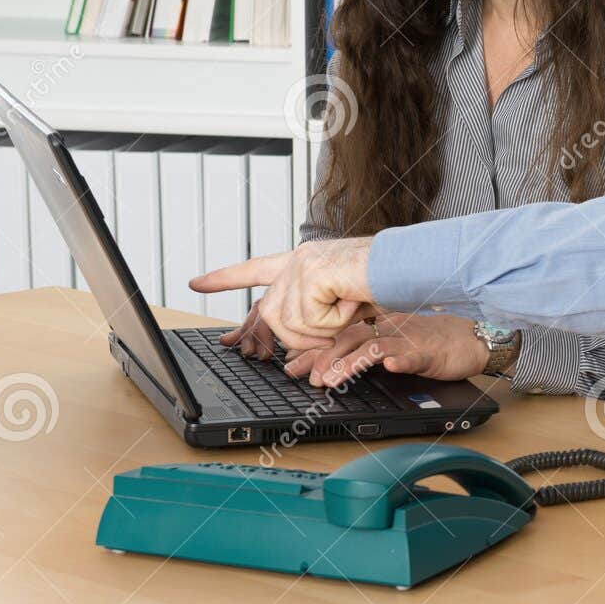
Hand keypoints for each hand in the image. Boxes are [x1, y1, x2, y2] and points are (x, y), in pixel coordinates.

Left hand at [191, 237, 374, 349]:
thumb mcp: (345, 302)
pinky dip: (336, 322)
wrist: (409, 264)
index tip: (195, 283)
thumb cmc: (388, 282)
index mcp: (304, 262)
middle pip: (272, 315)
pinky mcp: (310, 274)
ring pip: (290, 324)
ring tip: (350, 307)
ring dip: (325, 329)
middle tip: (338, 324)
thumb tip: (291, 344)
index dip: (225, 278)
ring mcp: (301, 265)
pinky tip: (352, 301)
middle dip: (302, 336)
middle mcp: (297, 259)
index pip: (255, 269)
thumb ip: (315, 314)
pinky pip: (310, 321)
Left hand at [283, 312, 489, 386]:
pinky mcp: (430, 352)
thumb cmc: (435, 342)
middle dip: (323, 358)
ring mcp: (409, 340)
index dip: (313, 349)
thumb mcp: (395, 343)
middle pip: (348, 338)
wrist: (473, 338)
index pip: (338, 333)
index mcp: (379, 325)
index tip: (291, 366)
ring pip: (373, 346)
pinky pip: (413, 355)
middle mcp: (389, 328)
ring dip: (350, 363)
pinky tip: (391, 367)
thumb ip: (366, 349)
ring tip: (332, 380)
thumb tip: (329, 366)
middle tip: (304, 377)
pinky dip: (400, 361)